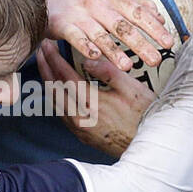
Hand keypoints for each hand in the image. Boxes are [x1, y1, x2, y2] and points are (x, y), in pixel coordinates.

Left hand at [37, 40, 152, 157]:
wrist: (151, 147)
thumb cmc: (145, 116)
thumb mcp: (131, 87)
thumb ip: (108, 71)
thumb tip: (88, 60)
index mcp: (90, 103)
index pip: (64, 76)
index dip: (54, 58)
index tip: (48, 45)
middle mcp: (80, 118)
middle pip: (54, 89)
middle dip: (45, 68)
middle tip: (41, 51)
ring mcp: (80, 129)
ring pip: (56, 104)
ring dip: (48, 83)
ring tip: (46, 67)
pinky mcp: (83, 137)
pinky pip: (62, 115)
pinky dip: (57, 99)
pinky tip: (59, 92)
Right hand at [42, 0, 175, 73]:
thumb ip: (134, 4)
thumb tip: (159, 15)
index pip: (137, 12)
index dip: (154, 27)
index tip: (168, 42)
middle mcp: (96, 2)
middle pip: (122, 25)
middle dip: (141, 43)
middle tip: (156, 60)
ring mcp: (79, 13)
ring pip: (100, 34)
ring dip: (114, 51)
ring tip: (128, 66)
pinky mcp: (62, 24)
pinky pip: (76, 37)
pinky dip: (85, 47)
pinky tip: (95, 58)